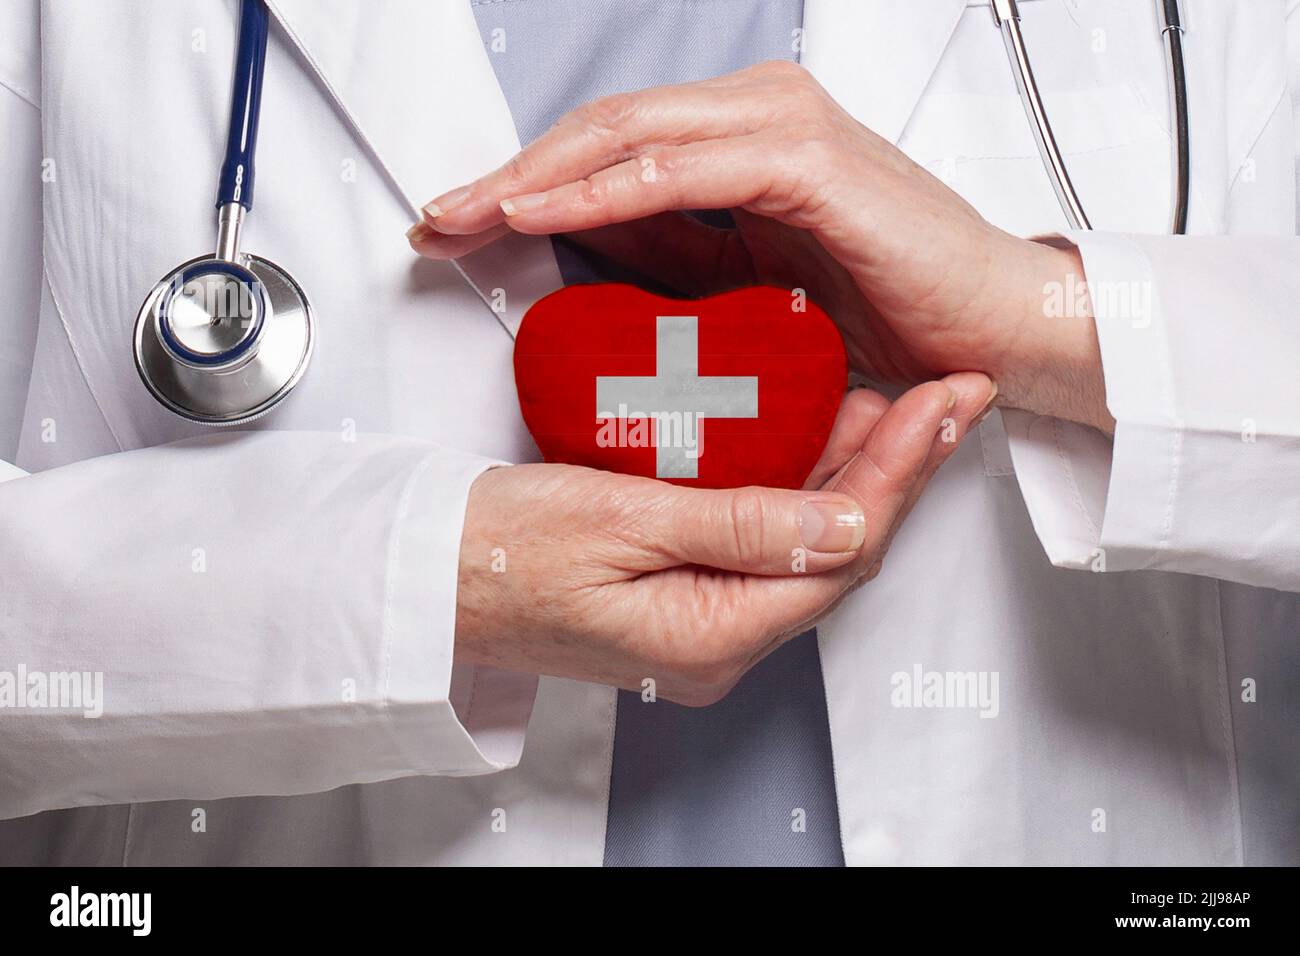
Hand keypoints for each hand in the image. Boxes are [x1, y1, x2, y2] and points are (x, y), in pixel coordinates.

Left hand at [410, 61, 1112, 431]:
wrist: (995, 329)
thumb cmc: (892, 310)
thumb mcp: (751, 287)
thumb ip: (677, 256)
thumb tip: (591, 249)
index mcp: (743, 141)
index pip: (609, 148)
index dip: (527, 182)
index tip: (461, 225)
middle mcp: (756, 117)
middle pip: (602, 131)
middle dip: (510, 176)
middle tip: (440, 222)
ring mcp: (780, 129)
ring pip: (628, 136)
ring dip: (538, 178)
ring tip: (468, 218)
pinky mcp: (805, 162)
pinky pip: (681, 171)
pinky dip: (606, 191)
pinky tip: (545, 215)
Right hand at [454, 373, 992, 704]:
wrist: (427, 576)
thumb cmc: (496, 551)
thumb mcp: (617, 523)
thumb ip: (740, 526)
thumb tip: (846, 521)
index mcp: (710, 636)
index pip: (841, 552)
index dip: (900, 473)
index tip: (938, 405)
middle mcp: (718, 645)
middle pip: (839, 555)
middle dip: (898, 471)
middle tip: (943, 398)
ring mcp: (703, 626)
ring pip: (808, 547)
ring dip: (854, 474)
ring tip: (899, 404)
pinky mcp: (686, 600)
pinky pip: (766, 545)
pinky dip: (799, 489)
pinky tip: (816, 438)